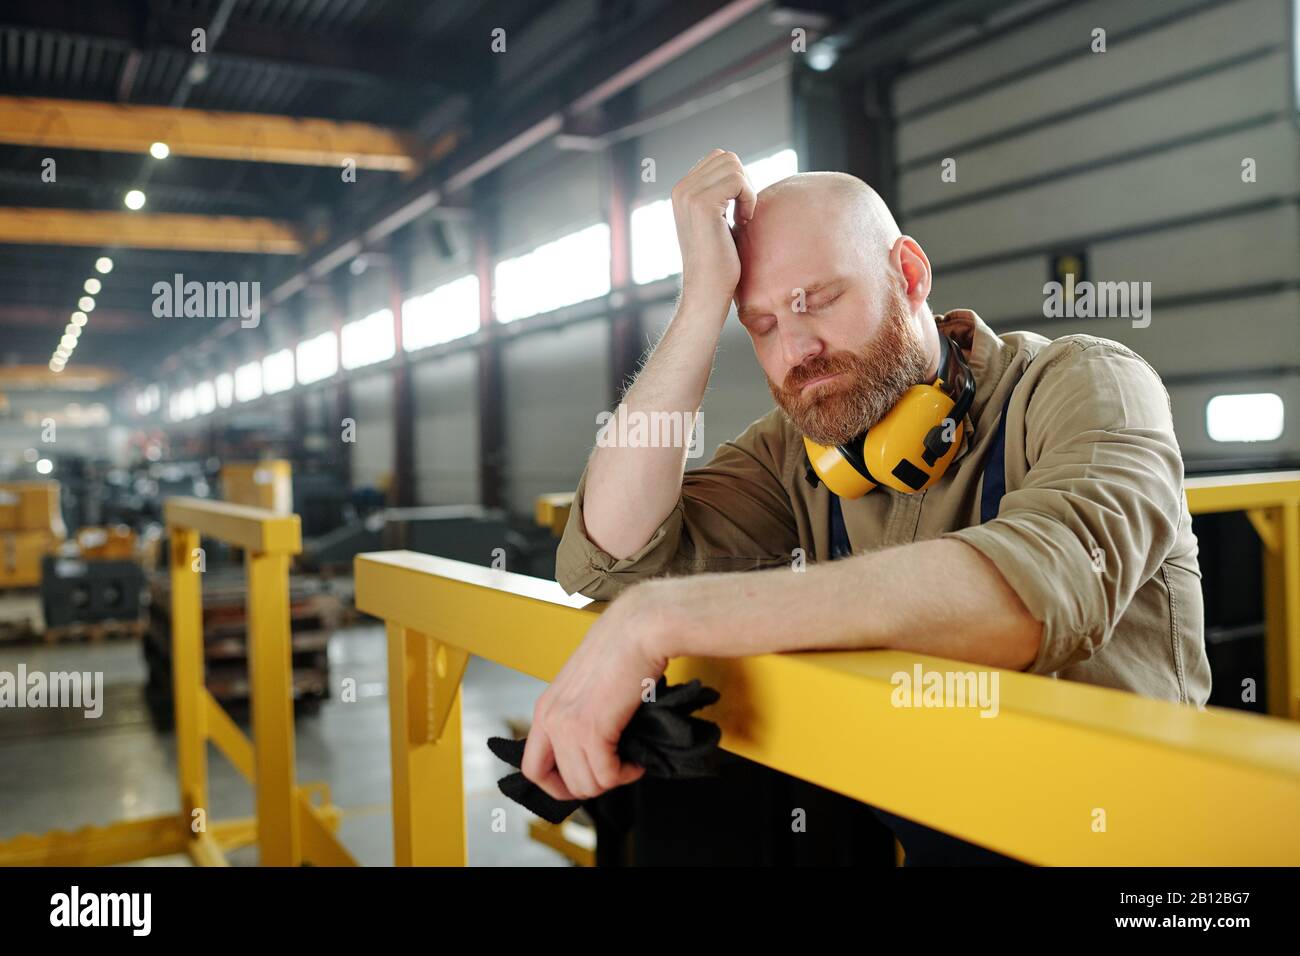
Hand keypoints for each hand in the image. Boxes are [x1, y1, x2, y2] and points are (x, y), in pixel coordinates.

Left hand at [521, 587, 672, 800]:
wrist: (638, 630)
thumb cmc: (621, 651)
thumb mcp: (586, 687)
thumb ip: (579, 716)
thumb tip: (593, 753)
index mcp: (545, 709)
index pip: (533, 770)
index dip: (559, 786)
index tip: (586, 781)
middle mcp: (550, 719)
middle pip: (562, 784)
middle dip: (594, 785)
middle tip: (616, 769)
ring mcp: (568, 725)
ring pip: (587, 784)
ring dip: (613, 779)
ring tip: (630, 761)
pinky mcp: (592, 728)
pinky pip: (607, 774)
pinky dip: (627, 774)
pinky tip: (637, 760)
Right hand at [671, 149, 756, 307]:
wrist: (707, 289)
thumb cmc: (718, 261)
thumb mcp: (715, 219)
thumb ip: (718, 193)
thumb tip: (735, 167)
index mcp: (681, 190)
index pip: (719, 159)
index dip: (737, 180)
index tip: (736, 210)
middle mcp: (680, 188)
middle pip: (727, 158)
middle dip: (744, 183)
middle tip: (742, 214)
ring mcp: (688, 194)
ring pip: (733, 166)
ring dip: (747, 191)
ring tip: (742, 218)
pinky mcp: (702, 204)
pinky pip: (738, 181)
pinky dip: (749, 199)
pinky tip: (743, 221)